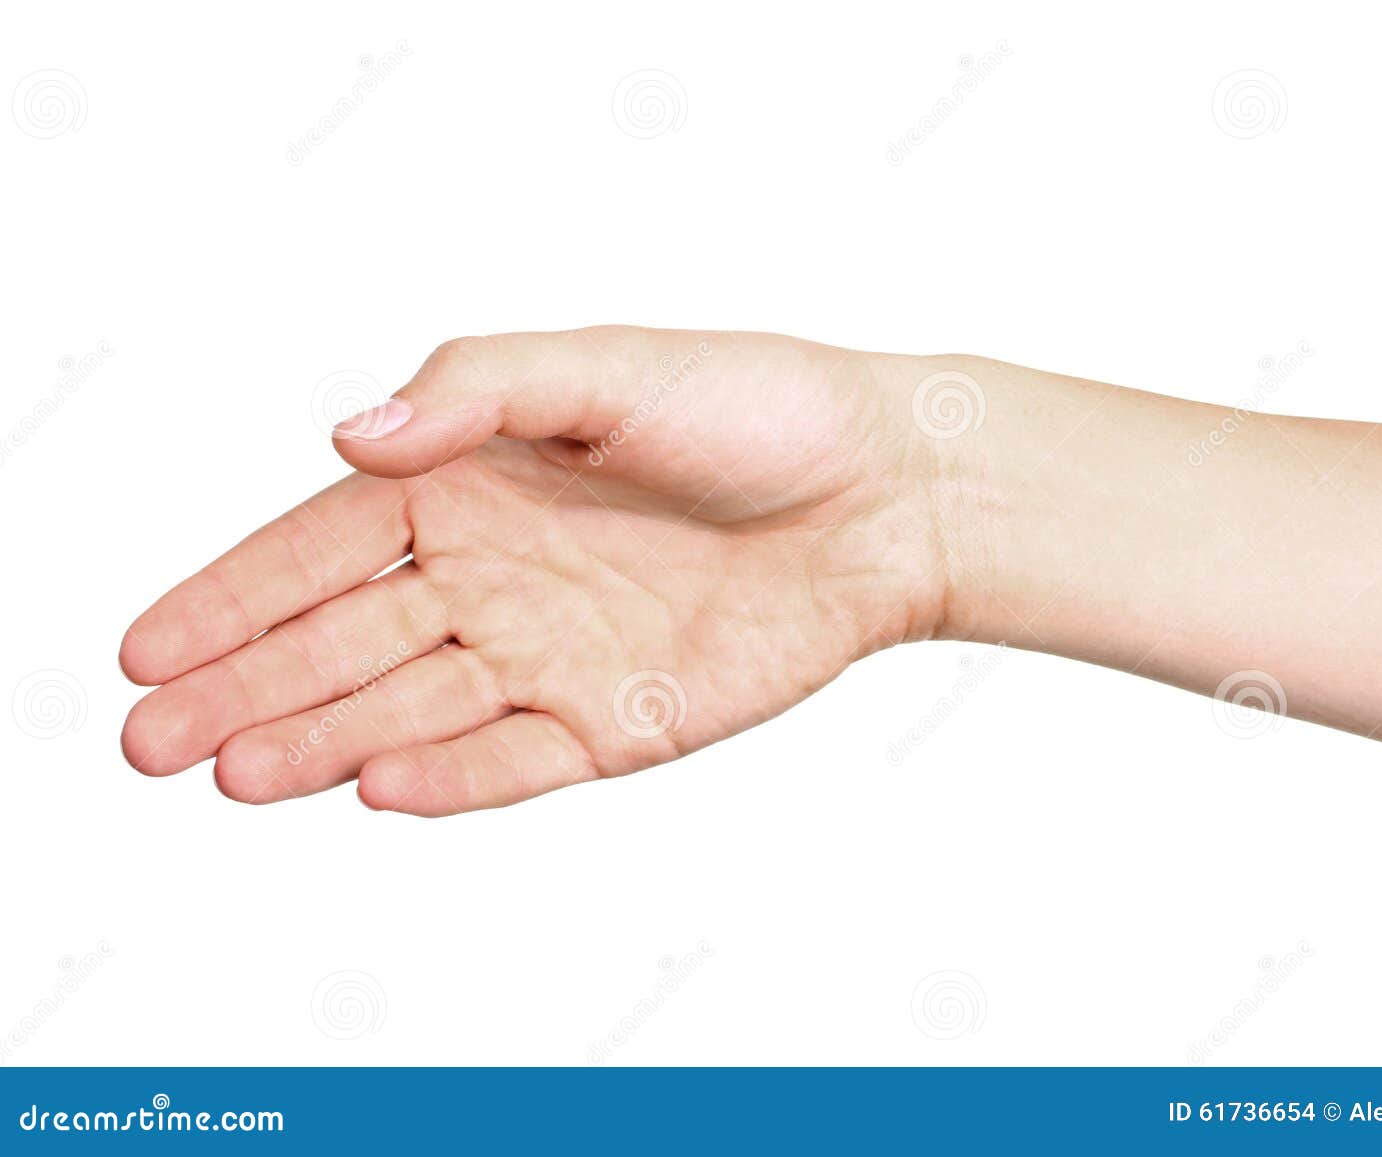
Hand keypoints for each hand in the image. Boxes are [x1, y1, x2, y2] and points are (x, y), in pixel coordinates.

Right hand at [120, 328, 952, 814]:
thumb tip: (352, 434)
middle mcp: (495, 577)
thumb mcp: (605, 369)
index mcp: (472, 484)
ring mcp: (551, 655)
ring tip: (232, 775)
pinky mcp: (618, 720)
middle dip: (241, 690)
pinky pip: (515, 759)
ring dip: (322, 742)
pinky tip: (375, 786)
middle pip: (340, 642)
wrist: (888, 493)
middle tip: (147, 743)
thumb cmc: (755, 406)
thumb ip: (478, 390)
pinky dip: (449, 777)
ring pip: (409, 709)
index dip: (226, 599)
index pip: (318, 551)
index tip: (143, 651)